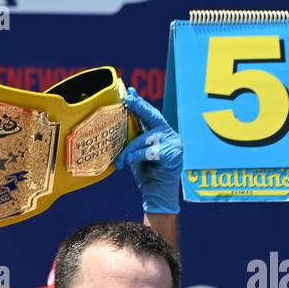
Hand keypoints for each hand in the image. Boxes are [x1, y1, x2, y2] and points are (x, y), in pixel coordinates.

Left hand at [115, 88, 181, 214]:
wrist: (157, 195)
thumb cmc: (146, 175)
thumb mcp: (135, 154)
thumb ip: (131, 141)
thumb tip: (115, 128)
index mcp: (160, 133)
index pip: (149, 115)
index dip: (139, 104)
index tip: (129, 92)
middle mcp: (169, 134)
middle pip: (152, 117)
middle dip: (139, 107)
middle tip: (128, 99)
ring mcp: (173, 143)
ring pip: (147, 137)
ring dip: (130, 149)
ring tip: (121, 161)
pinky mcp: (173, 155)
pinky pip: (150, 151)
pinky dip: (137, 157)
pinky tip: (128, 163)